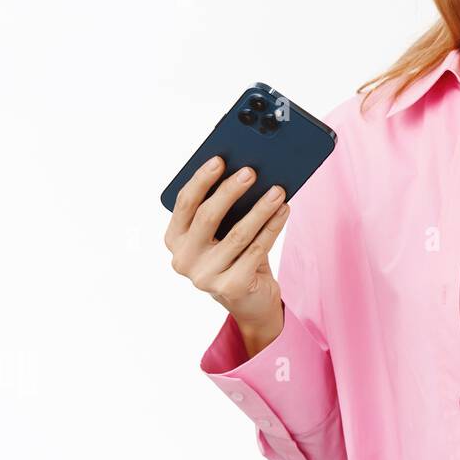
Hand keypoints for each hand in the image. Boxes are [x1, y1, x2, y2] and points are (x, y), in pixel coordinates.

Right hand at [163, 155, 289, 332]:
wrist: (250, 300)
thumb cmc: (235, 255)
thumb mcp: (222, 232)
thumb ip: (225, 209)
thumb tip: (247, 173)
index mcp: (175, 239)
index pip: (184, 204)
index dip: (201, 180)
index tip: (219, 160)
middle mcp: (183, 260)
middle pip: (207, 217)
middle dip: (230, 191)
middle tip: (252, 171)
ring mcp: (205, 277)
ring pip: (237, 234)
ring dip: (260, 208)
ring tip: (278, 190)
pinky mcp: (231, 287)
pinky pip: (257, 249)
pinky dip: (273, 227)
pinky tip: (284, 210)